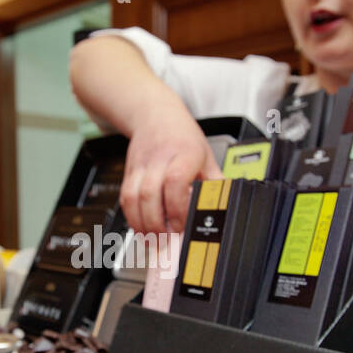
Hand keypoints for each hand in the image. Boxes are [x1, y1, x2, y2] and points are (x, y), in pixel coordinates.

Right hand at [119, 106, 221, 234]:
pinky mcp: (129, 172)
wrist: (155, 114)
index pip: (176, 181)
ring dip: (142, 223)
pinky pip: (125, 198)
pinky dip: (132, 217)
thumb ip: (215, 182)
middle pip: (151, 194)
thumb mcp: (206, 155)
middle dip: (158, 222)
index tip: (183, 223)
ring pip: (133, 198)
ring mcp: (141, 165)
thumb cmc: (182, 136)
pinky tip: (142, 228)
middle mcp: (160, 158)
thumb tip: (227, 205)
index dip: (178, 207)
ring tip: (153, 238)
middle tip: (167, 238)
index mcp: (185, 153)